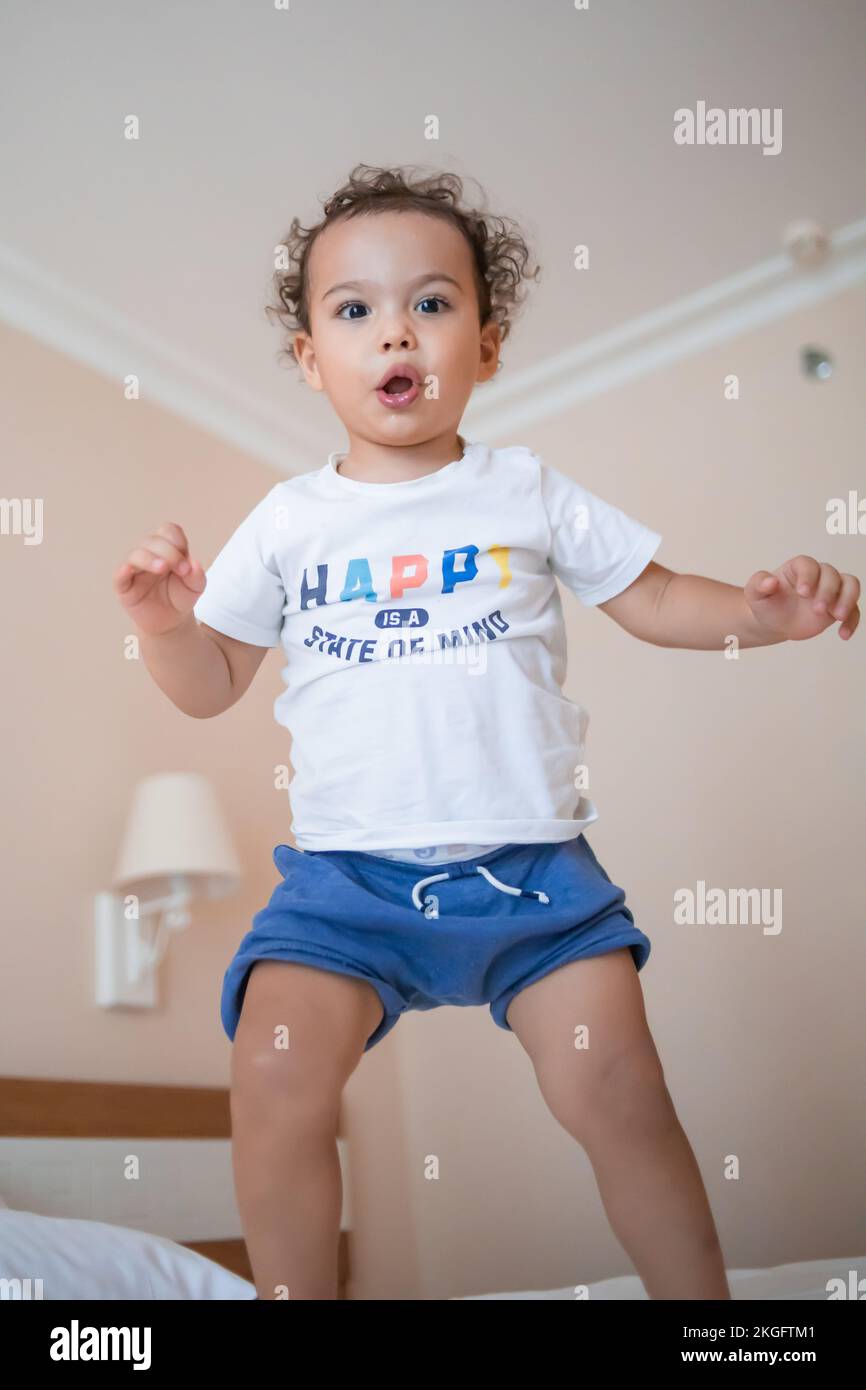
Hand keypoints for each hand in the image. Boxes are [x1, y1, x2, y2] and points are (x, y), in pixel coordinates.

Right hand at [113, 522, 206, 636]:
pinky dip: (123, 571)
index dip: (178, 542)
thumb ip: (197, 576)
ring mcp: (134, 569)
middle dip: (170, 553)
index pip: (168, 531)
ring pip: (135, 554)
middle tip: (183, 571)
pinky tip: (129, 570)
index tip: (187, 563)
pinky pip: (119, 576)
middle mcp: (148, 554)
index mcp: (167, 548)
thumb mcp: (195, 587)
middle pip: (152, 541)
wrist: (171, 622)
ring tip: (162, 568)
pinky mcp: (124, 587)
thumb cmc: (180, 597)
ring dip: (149, 558)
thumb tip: (194, 564)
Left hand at [744, 556, 859, 641]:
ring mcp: (831, 590)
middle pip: (832, 574)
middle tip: (817, 610)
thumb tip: (770, 582)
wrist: (774, 621)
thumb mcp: (754, 594)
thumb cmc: (766, 603)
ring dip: (848, 599)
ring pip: (850, 585)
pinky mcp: (839, 606)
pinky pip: (854, 610)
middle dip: (827, 591)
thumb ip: (759, 584)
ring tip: (839, 616)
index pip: (808, 565)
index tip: (802, 593)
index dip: (808, 576)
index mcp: (798, 568)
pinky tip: (843, 635)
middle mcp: (818, 575)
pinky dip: (852, 621)